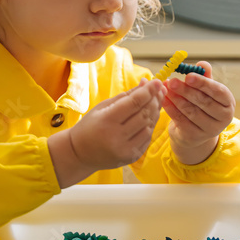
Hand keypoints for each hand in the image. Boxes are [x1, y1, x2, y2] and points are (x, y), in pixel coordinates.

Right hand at [48, 79, 164, 187]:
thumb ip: (126, 96)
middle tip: (160, 89)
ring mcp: (126, 150)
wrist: (80, 154)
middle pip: (144, 115)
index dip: (148, 91)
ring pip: (149, 127)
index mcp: (107, 121)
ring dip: (155, 112)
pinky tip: (150, 117)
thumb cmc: (89, 126)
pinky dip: (150, 126)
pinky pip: (147, 138)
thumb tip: (146, 83)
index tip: (158, 81)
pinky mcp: (132, 157)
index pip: (134, 103)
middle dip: (154, 100)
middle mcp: (117, 137)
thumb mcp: (102, 107)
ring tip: (156, 101)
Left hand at [161, 61, 235, 165]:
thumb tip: (202, 64)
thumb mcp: (206, 90)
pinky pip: (180, 120)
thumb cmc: (202, 104)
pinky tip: (163, 99)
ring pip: (190, 111)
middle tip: (172, 81)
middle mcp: (223, 118)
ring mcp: (209, 130)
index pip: (218, 92)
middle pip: (203, 102)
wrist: (195, 130)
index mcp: (228, 103)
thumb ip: (205, 76)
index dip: (203, 83)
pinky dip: (170, 108)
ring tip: (166, 88)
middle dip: (186, 90)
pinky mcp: (194, 137)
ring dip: (176, 98)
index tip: (188, 75)